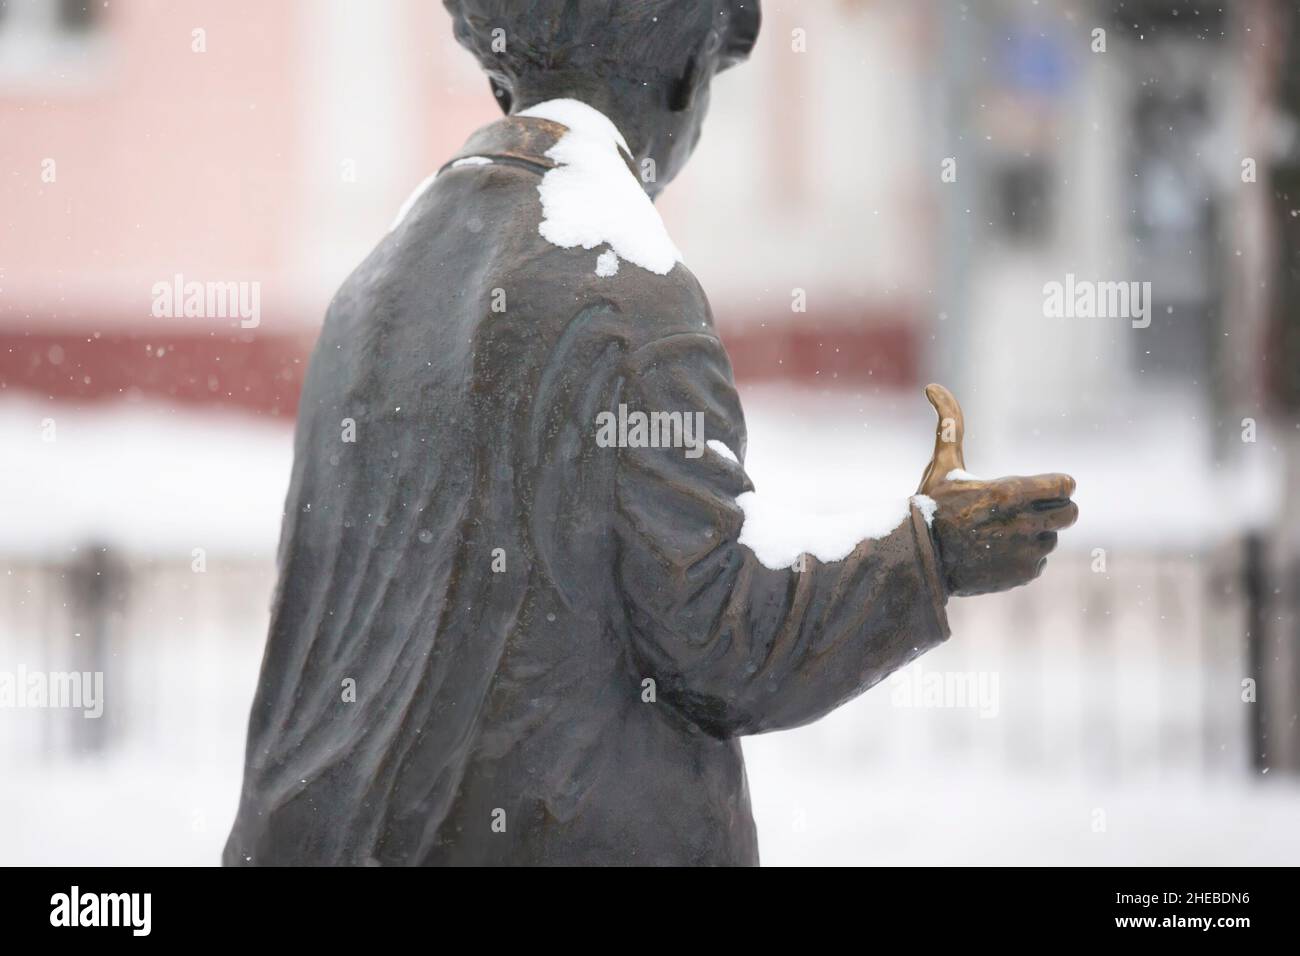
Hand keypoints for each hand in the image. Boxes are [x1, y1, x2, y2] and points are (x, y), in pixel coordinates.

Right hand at [917, 384, 1077, 596]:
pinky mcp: (1022, 575)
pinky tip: (997, 552)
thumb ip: (949, 425)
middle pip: (1070, 512)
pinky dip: (1024, 557)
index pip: (1065, 485)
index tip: (1044, 486)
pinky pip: (1039, 562)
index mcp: (1009, 493)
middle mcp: (1023, 524)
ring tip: (1003, 532)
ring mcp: (1025, 552)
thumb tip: (933, 386)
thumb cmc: (931, 507)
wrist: (919, 559)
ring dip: (1036, 533)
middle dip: (1055, 507)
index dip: (1057, 483)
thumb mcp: (941, 465)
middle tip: (1028, 508)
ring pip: (1052, 537)